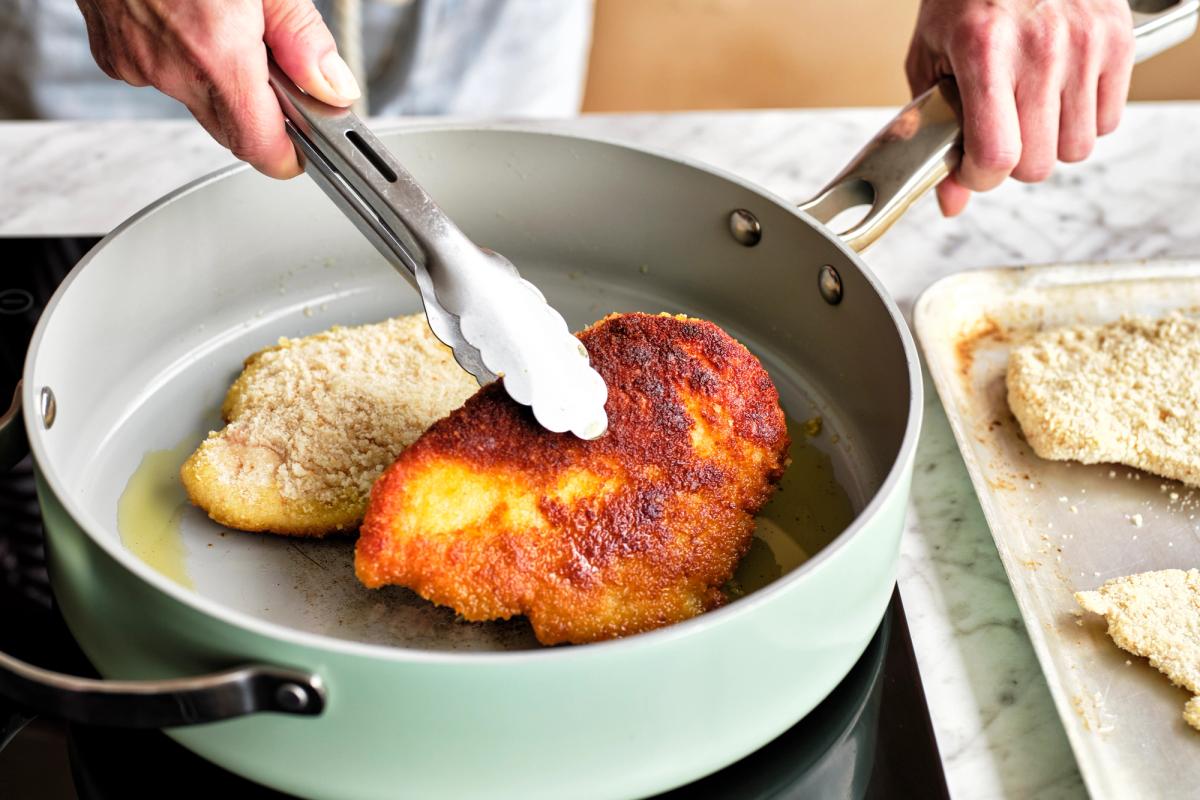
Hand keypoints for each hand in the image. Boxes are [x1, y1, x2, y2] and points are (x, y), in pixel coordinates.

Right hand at [76, 0, 360, 177]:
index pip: (260, 148)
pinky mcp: (113, 52)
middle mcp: (169, 69)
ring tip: (226, 22)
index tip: (308, 141)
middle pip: (231, 129)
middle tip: (276, 64)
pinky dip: (182, 57)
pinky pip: (162, 73)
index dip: (291, 152)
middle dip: (260, 110)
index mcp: (214, 54)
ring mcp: (135, 62)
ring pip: (197, 99)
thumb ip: (301, 39)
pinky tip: (188, 16)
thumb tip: (333, 89)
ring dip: (220, 77)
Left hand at [906, 0, 1134, 215]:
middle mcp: (1039, 48)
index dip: (980, 177)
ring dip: (1051, 141)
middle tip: (1001, 132)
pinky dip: (1084, 118)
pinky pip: (1108, 119)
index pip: (997, 154)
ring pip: (1077, 148)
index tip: (972, 168)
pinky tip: (1059, 91)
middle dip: (1013, 161)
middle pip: (1039, 163)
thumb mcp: (929, 56)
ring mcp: (1084, 43)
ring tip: (1030, 108)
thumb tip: (952, 200)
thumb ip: (933, 128)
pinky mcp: (1118, 38)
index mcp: (983, 51)